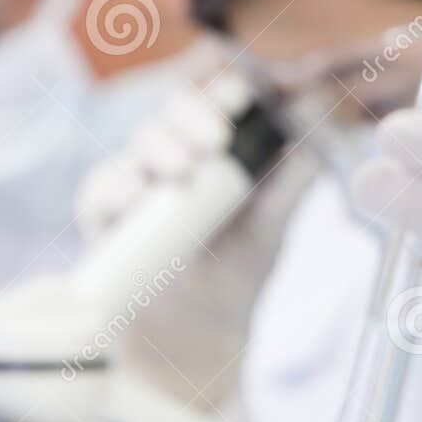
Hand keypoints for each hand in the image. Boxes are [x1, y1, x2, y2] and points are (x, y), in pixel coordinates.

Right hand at [75, 72, 315, 407]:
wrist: (199, 328)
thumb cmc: (239, 265)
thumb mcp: (275, 222)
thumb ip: (297, 174)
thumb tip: (318, 115)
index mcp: (218, 146)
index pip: (222, 102)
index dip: (231, 94)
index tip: (245, 100)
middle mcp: (176, 151)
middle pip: (178, 111)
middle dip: (196, 117)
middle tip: (217, 140)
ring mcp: (137, 177)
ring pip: (143, 142)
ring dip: (162, 148)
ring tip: (183, 168)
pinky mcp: (103, 210)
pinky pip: (105, 189)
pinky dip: (121, 187)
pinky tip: (138, 193)